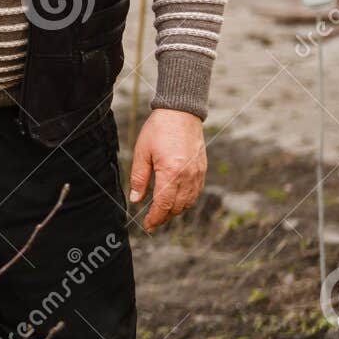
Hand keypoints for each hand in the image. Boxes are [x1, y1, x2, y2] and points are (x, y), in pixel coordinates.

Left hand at [127, 108, 206, 231]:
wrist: (181, 113)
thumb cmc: (158, 130)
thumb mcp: (142, 152)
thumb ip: (139, 178)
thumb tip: (136, 199)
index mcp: (170, 173)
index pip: (163, 205)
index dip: (155, 219)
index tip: (147, 226)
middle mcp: (187, 177)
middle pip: (177, 207)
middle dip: (164, 217)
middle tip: (152, 222)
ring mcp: (197, 174)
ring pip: (188, 203)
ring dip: (175, 210)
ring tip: (162, 212)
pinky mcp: (202, 170)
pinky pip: (195, 193)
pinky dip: (186, 201)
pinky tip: (175, 199)